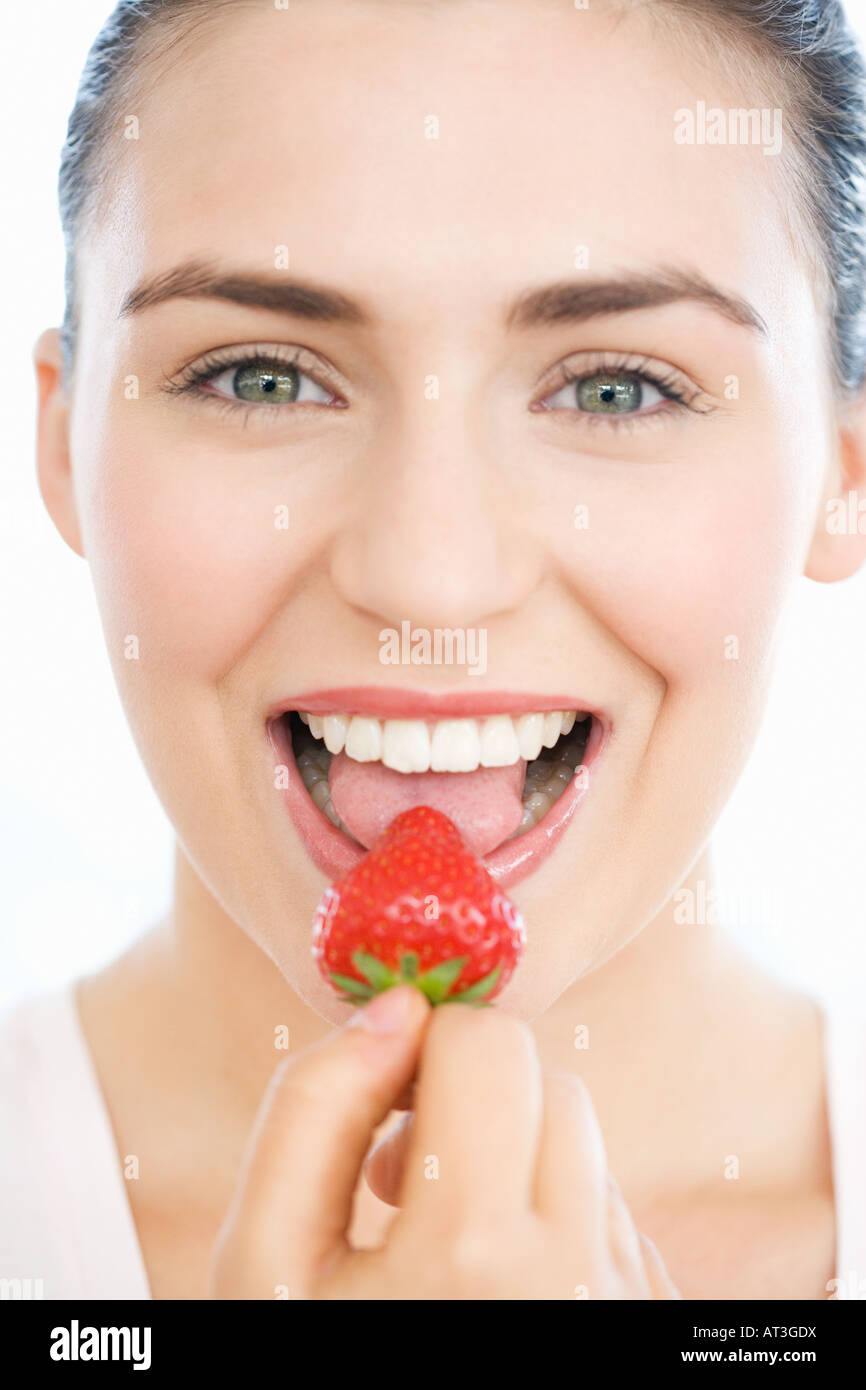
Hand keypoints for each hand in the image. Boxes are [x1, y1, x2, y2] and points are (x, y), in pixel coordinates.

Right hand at [208, 984, 680, 1298]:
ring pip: (584, 1143)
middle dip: (470, 1101)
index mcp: (470, 1255)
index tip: (380, 1112)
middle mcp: (575, 1280)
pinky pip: (613, 1211)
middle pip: (546, 1082)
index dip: (420, 1053)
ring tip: (447, 1240)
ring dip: (515, 1159)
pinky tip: (497, 1283)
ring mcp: (625, 1305)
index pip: (486, 1045)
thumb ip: (312, 1109)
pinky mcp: (651, 1322)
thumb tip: (395, 1007)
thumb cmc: (308, 1374)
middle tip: (402, 1175)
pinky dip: (557, 1216)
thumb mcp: (266, 1260)